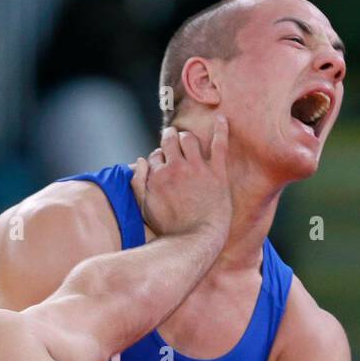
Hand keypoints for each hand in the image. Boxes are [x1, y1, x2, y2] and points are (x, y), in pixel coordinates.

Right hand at [131, 116, 229, 243]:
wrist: (196, 241)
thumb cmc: (170, 230)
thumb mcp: (145, 209)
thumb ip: (138, 184)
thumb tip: (139, 161)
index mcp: (157, 176)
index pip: (155, 155)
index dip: (159, 159)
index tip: (164, 165)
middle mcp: (175, 167)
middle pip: (170, 140)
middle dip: (169, 137)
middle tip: (172, 138)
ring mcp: (197, 168)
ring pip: (189, 138)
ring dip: (187, 137)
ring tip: (189, 140)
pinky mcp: (217, 172)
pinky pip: (220, 144)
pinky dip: (221, 129)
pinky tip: (221, 119)